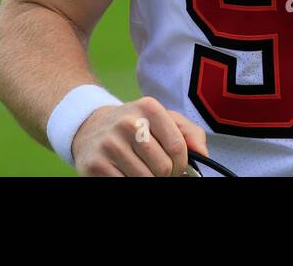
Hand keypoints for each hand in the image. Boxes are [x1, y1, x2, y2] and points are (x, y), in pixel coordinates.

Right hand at [71, 96, 208, 176]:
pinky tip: (126, 173)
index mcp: (148, 108)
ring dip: (149, 180)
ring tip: (143, 170)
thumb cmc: (134, 126)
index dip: (181, 164)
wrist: (90, 128)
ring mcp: (109, 144)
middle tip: (158, 170)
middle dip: (165, 174)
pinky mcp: (95, 165)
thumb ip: (188, 132)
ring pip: (145, 179)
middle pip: (163, 167)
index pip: (177, 147)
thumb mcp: (161, 119)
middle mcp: (128, 123)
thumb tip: (203, 154)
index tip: (176, 166)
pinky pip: (126, 185)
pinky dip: (131, 183)